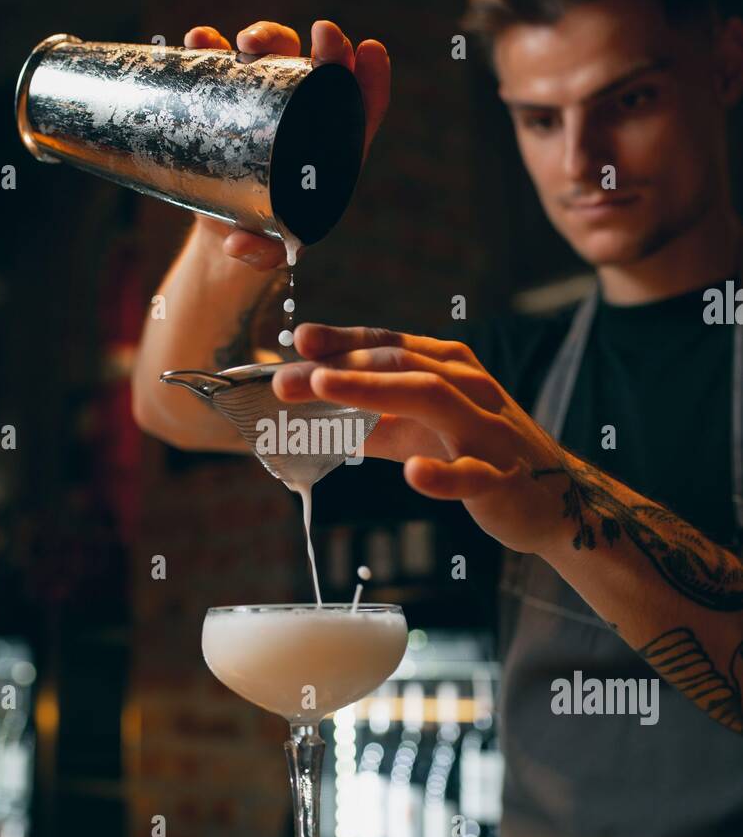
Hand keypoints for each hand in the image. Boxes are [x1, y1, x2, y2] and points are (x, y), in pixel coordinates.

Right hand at [184, 20, 388, 271]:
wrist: (229, 229)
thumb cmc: (269, 234)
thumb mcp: (274, 248)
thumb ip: (264, 253)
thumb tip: (238, 245)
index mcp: (336, 143)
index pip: (363, 104)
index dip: (371, 77)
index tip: (369, 53)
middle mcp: (307, 111)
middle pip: (324, 67)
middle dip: (329, 44)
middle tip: (321, 34)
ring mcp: (268, 97)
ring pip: (276, 53)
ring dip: (267, 36)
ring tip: (247, 43)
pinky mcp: (228, 96)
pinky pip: (222, 63)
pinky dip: (211, 45)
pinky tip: (200, 40)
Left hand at [272, 322, 572, 556]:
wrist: (552, 498)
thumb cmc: (477, 454)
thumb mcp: (419, 433)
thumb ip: (370, 423)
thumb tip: (309, 417)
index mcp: (450, 366)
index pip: (390, 341)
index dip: (342, 338)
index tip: (298, 339)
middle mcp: (469, 387)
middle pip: (399, 362)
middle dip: (338, 365)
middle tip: (284, 378)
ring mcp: (486, 429)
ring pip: (429, 398)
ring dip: (371, 389)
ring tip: (324, 388)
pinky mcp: (499, 477)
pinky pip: (468, 474)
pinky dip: (439, 474)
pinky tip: (411, 474)